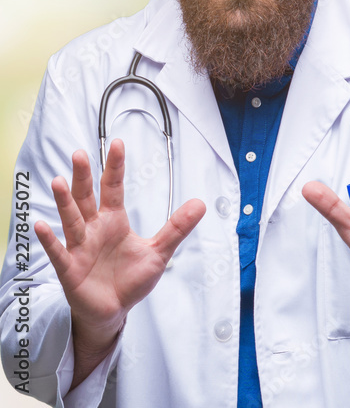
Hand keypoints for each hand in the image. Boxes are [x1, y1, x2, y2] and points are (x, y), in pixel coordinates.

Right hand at [35, 140, 205, 352]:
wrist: (114, 310)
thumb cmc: (130, 279)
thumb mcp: (159, 252)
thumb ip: (177, 228)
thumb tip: (201, 203)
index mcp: (114, 221)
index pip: (113, 188)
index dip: (115, 167)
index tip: (118, 144)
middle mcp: (94, 229)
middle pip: (87, 198)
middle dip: (84, 177)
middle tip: (80, 154)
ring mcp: (79, 247)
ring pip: (71, 220)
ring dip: (64, 202)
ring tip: (59, 181)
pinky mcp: (70, 269)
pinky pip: (59, 252)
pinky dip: (50, 240)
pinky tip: (41, 226)